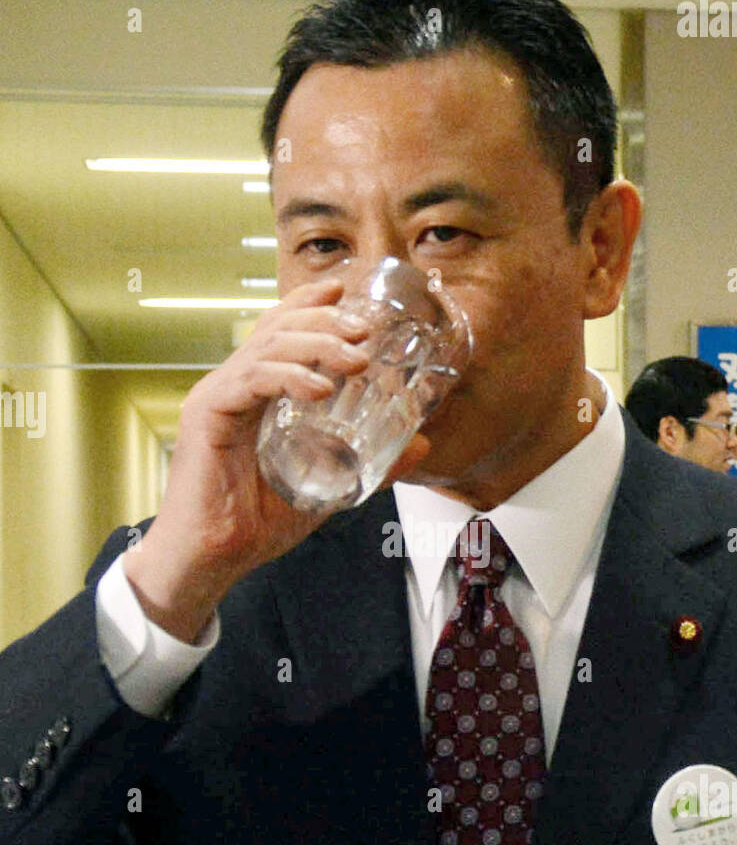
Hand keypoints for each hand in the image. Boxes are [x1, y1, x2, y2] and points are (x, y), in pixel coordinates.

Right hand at [123, 274, 429, 640]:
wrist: (213, 558)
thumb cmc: (256, 524)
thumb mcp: (328, 487)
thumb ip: (372, 465)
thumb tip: (421, 444)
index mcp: (255, 393)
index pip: (280, 331)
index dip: (310, 303)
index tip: (346, 286)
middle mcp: (234, 385)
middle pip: (277, 329)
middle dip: (325, 320)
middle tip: (366, 330)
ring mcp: (217, 395)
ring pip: (267, 347)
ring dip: (316, 346)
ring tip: (355, 359)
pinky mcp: (207, 412)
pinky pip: (251, 380)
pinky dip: (289, 377)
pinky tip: (320, 388)